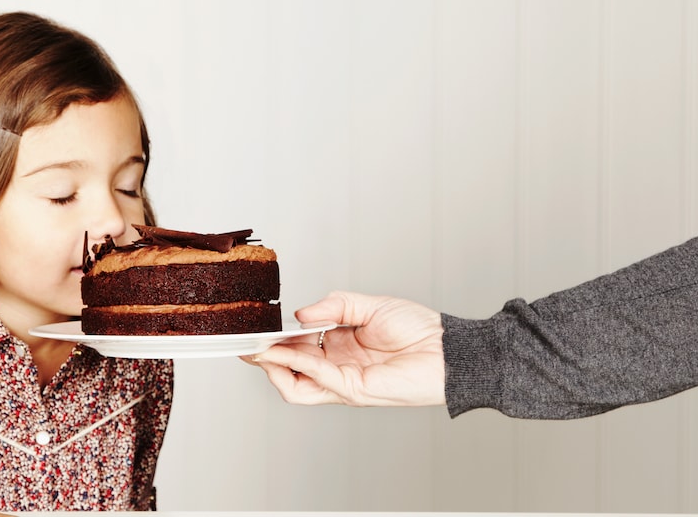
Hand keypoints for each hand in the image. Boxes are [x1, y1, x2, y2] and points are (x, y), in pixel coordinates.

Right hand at [245, 291, 445, 406]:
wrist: (448, 349)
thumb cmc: (418, 329)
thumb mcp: (368, 306)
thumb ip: (334, 306)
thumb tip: (300, 315)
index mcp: (337, 348)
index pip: (295, 351)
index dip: (273, 343)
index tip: (254, 333)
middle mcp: (337, 368)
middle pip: (288, 374)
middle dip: (265, 360)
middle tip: (250, 344)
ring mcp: (344, 383)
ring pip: (296, 387)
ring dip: (275, 367)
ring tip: (262, 350)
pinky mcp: (355, 391)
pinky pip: (318, 379)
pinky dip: (299, 363)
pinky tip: (289, 349)